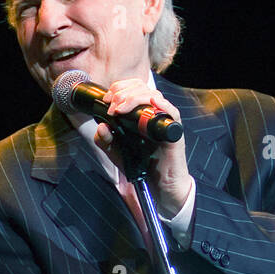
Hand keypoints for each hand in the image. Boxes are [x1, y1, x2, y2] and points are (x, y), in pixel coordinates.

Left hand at [94, 78, 192, 217]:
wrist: (159, 186)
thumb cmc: (142, 166)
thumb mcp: (117, 153)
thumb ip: (106, 141)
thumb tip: (101, 126)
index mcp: (139, 114)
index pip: (132, 89)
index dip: (118, 89)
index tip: (106, 100)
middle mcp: (152, 113)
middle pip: (141, 87)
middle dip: (123, 92)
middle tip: (112, 106)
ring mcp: (164, 121)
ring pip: (153, 95)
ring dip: (135, 97)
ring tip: (120, 109)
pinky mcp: (173, 131)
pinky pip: (171, 111)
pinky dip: (161, 104)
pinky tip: (151, 103)